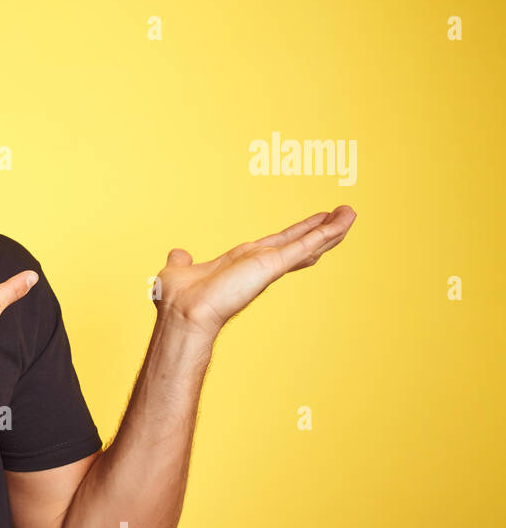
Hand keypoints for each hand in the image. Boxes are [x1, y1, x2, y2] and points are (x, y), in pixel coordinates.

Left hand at [155, 205, 357, 339]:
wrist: (183, 314)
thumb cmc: (178, 299)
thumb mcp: (179, 270)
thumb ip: (182, 261)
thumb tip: (178, 254)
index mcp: (240, 263)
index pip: (275, 246)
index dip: (293, 236)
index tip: (311, 226)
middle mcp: (258, 264)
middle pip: (296, 243)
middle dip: (319, 229)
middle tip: (342, 215)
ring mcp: (268, 265)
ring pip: (306, 244)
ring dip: (329, 229)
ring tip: (350, 213)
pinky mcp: (272, 265)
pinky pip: (305, 246)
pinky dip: (326, 233)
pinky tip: (343, 221)